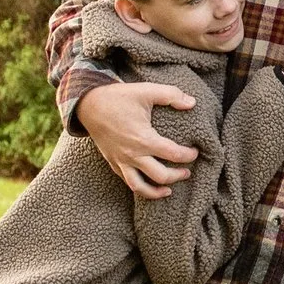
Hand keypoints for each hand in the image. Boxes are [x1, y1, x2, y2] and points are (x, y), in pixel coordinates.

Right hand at [78, 82, 200, 198]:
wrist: (88, 104)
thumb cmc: (118, 97)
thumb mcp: (146, 91)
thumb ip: (171, 95)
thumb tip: (192, 103)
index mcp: (144, 139)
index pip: (173, 154)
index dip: (188, 156)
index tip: (195, 152)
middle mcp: (133, 154)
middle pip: (161, 176)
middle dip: (177, 176)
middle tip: (187, 172)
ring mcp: (121, 161)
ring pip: (140, 187)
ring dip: (157, 192)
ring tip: (168, 191)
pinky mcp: (112, 163)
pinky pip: (127, 181)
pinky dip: (140, 187)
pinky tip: (148, 183)